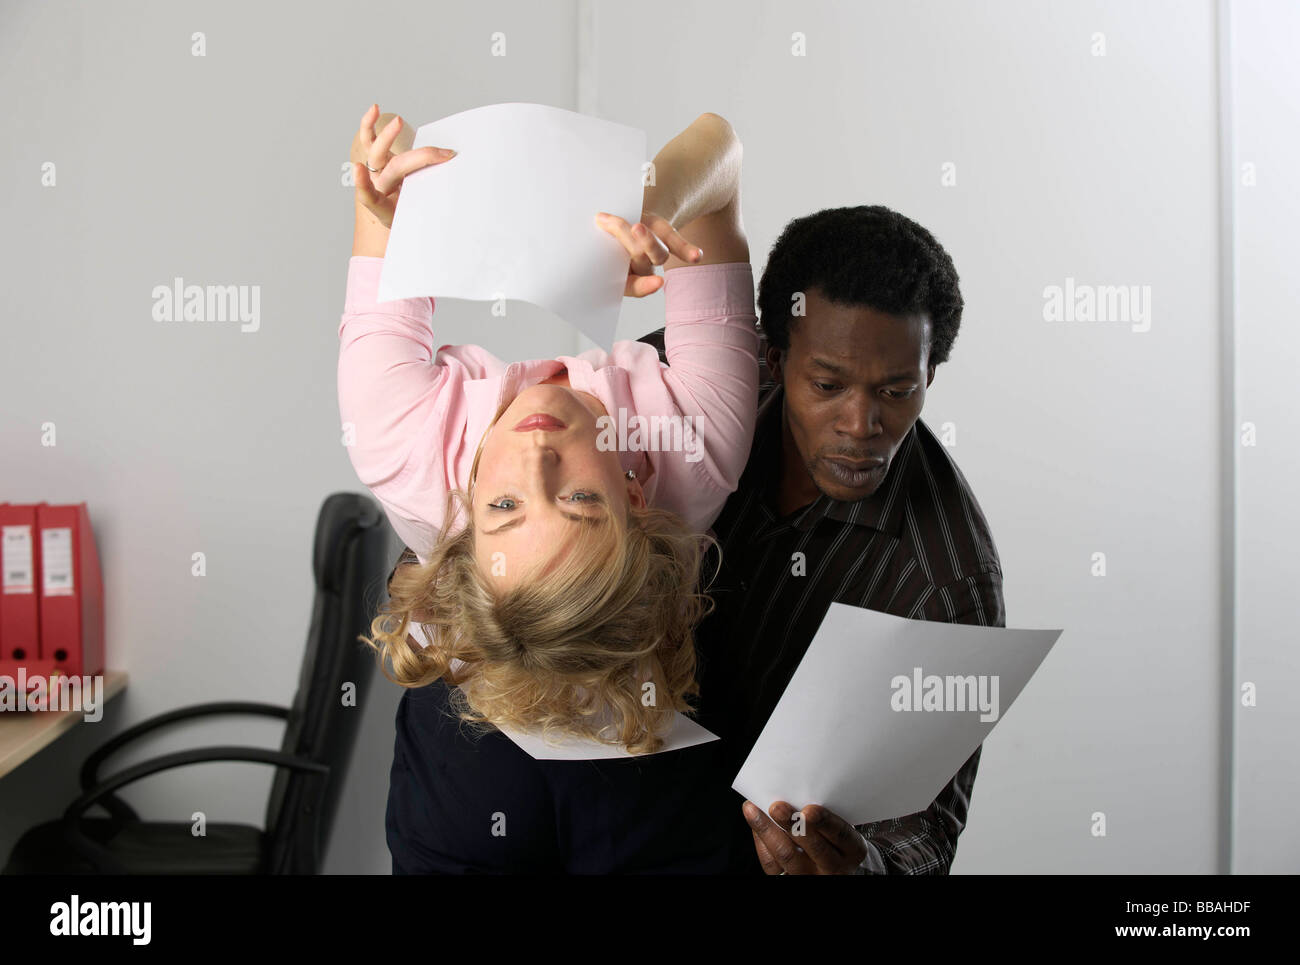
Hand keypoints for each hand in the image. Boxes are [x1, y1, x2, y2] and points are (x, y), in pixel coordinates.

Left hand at [351, 104, 456, 228]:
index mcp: (382, 207)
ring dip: (388, 135)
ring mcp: (376, 171)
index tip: (358, 169)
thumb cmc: (414, 217)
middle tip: (444, 155)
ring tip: (398, 122)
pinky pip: (371, 140)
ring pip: (376, 152)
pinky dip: (371, 125)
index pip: (370, 197)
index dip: (362, 184)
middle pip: (394, 169)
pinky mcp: (379, 159)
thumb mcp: (422, 219)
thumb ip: (430, 208)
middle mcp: (377, 187)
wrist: (403, 216)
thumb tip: (453, 186)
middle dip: (420, 159)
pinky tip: (375, 108)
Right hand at [594, 211, 702, 297]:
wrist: (620, 210)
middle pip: (639, 259)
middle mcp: (641, 268)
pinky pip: (676, 245)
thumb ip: (605, 235)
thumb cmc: (606, 229)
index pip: (634, 286)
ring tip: (636, 227)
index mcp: (622, 276)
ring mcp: (654, 254)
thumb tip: (599, 223)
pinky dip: (686, 250)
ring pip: (658, 254)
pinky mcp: (665, 236)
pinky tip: (696, 256)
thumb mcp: (600, 235)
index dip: (646, 287)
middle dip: (626, 241)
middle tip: (614, 227)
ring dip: (649, 242)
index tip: (658, 282)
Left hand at [743, 800, 868, 874]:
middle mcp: (834, 867)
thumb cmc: (835, 838)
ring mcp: (810, 875)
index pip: (841, 835)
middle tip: (777, 807)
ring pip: (787, 855)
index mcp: (852, 850)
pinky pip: (771, 864)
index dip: (826, 823)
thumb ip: (826, 814)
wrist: (835, 868)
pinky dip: (760, 841)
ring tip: (753, 809)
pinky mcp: (788, 879)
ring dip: (767, 830)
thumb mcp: (841, 826)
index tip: (810, 810)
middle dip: (793, 825)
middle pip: (813, 847)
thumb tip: (793, 790)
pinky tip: (754, 823)